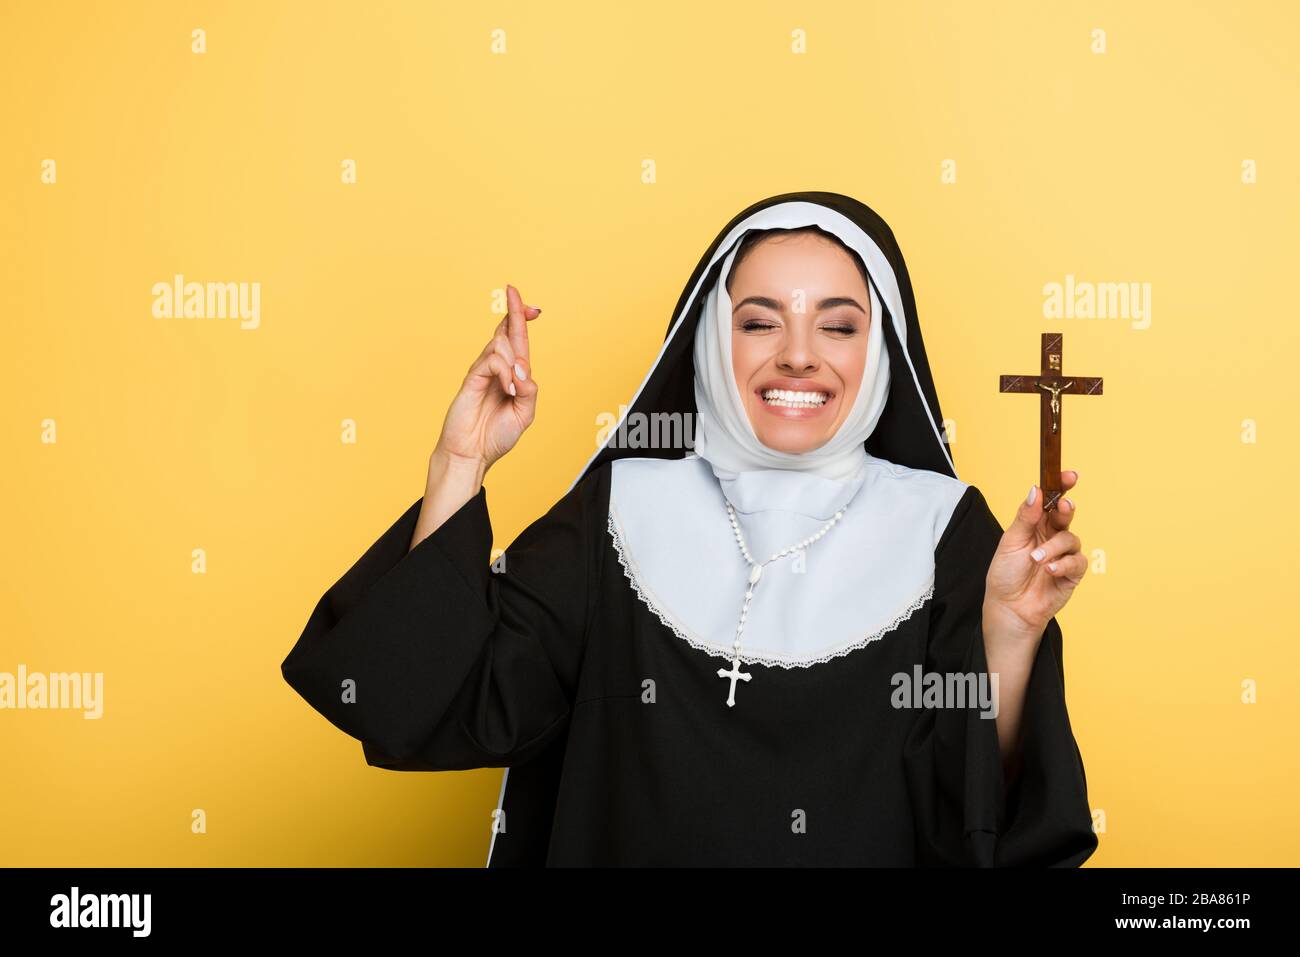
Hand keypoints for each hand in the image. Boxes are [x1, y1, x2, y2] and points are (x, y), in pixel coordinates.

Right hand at [433, 284, 540, 474]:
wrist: (472, 453)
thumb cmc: (495, 436)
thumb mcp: (524, 414)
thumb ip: (529, 390)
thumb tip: (524, 370)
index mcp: (511, 375)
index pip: (517, 340)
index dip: (522, 320)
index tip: (533, 307)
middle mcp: (497, 369)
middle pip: (506, 331)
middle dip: (515, 311)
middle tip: (518, 296)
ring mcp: (483, 372)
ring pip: (501, 344)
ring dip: (514, 360)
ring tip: (515, 387)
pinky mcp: (472, 378)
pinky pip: (492, 361)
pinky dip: (505, 371)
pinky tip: (508, 388)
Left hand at [983, 470, 1086, 640]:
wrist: (1009, 607)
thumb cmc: (1006, 574)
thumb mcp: (1011, 541)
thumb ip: (1026, 517)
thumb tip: (1036, 490)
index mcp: (1035, 525)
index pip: (1051, 501)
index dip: (1061, 486)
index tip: (1069, 475)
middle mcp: (1051, 537)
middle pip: (1066, 514)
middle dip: (1066, 508)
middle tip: (1063, 506)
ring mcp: (1063, 555)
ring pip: (1071, 539)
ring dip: (1054, 548)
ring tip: (1037, 560)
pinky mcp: (1072, 573)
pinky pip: (1077, 562)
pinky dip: (1063, 564)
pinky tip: (1049, 571)